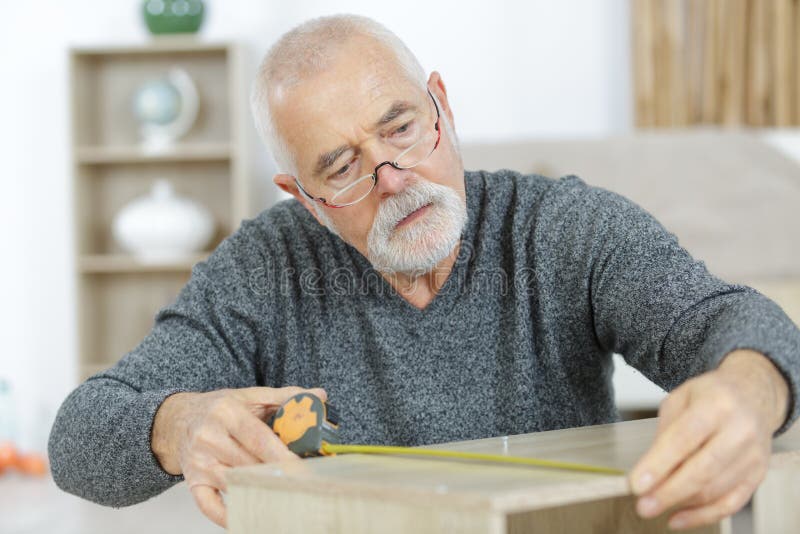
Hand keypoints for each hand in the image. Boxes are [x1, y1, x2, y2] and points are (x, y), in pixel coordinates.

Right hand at [151, 385, 326, 526]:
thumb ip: (285, 396)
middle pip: (247, 464)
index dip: (281, 456)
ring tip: (285, 498)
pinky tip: (248, 517)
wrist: (177, 420)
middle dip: (275, 475)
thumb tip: (319, 396)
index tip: (302, 469)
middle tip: (302, 485)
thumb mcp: (250, 396)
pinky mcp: (192, 482)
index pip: (258, 438)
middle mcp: (209, 438)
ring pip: (233, 484)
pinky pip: (209, 506)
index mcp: (226, 413)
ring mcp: (199, 463)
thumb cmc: (219, 408)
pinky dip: (228, 516)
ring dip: (258, 492)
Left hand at [628, 349, 787, 529]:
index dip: (659, 463)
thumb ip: (665, 431)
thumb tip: (648, 469)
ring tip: (653, 506)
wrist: (753, 395)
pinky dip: (703, 515)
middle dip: (669, 492)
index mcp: (716, 404)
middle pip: (703, 469)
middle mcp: (740, 430)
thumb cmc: (711, 396)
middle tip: (643, 505)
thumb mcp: (680, 399)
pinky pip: (731, 502)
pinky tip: (679, 518)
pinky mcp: (758, 474)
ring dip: (681, 503)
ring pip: (715, 489)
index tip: (637, 484)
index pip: (684, 437)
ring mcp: (753, 454)